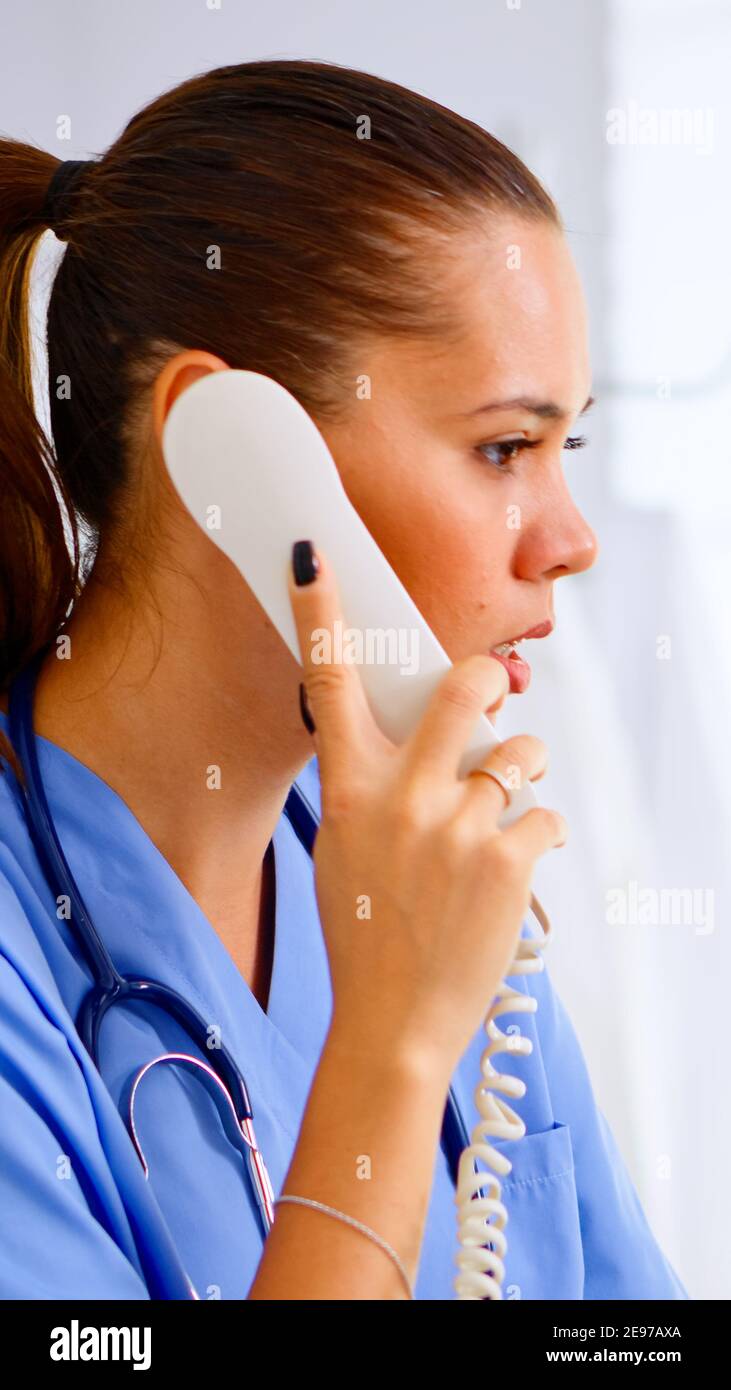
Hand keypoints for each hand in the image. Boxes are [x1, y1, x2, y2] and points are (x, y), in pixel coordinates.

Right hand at [288, 543, 566, 1072]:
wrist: (393, 1022)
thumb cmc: (365, 933)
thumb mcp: (344, 850)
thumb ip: (373, 788)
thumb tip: (412, 743)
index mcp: (351, 792)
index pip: (328, 686)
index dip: (320, 615)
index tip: (311, 558)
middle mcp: (404, 798)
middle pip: (463, 689)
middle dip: (487, 680)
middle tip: (491, 691)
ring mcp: (460, 827)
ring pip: (522, 754)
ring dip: (522, 773)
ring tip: (504, 813)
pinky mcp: (510, 860)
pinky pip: (547, 814)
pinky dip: (539, 834)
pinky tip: (516, 866)